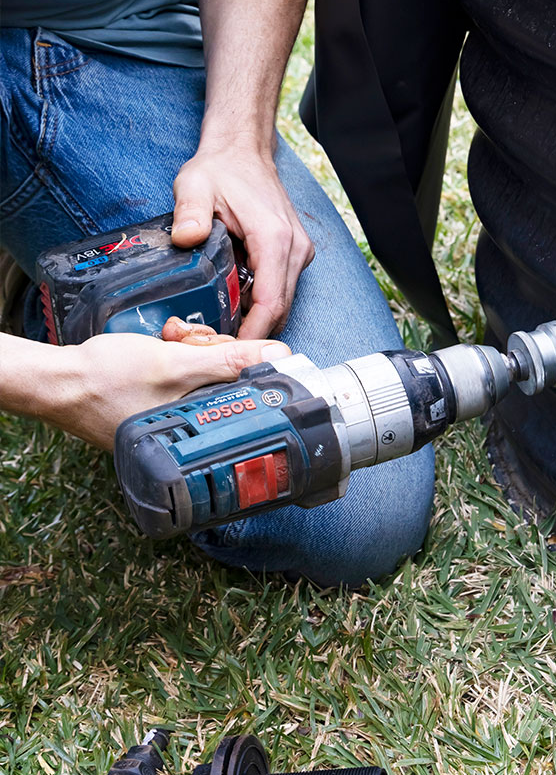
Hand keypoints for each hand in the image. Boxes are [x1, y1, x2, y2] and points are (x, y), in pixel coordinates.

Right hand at [43, 326, 290, 450]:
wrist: (56, 381)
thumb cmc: (108, 378)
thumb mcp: (176, 364)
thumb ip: (229, 361)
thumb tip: (280, 356)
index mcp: (196, 436)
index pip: (246, 401)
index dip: (241, 366)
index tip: (220, 347)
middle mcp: (187, 435)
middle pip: (227, 385)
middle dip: (212, 353)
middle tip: (183, 339)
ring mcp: (171, 420)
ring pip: (205, 376)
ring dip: (194, 349)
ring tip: (169, 338)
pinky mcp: (157, 405)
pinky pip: (183, 378)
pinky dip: (177, 358)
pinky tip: (162, 344)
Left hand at [171, 143, 313, 339]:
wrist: (243, 152)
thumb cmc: (222, 169)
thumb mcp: (195, 185)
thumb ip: (190, 213)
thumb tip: (185, 238)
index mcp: (274, 238)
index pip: (271, 303)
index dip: (251, 335)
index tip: (227, 353)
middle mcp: (294, 249)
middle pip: (280, 310)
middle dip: (250, 335)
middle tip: (213, 348)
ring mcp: (297, 252)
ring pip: (282, 303)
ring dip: (255, 321)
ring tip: (218, 330)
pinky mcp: (293, 253)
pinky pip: (280, 290)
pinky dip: (260, 305)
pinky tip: (232, 305)